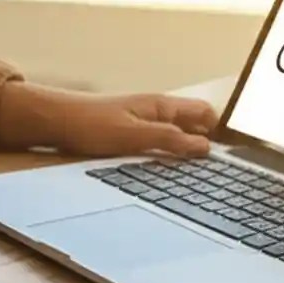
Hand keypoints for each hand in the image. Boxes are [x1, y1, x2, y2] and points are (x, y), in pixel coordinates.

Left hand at [0, 85, 219, 157]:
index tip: (230, 157)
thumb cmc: (90, 125)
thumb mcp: (133, 136)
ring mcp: (145, 121)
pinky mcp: (132, 133)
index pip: (206, 114)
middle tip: (218, 173)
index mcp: (162, 106)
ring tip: (198, 176)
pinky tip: (167, 173)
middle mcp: (158, 111)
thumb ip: (169, 140)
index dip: (220, 133)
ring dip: (188, 152)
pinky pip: (162, 143)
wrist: (53, 121)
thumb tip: (205, 147)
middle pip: (195, 125)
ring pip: (179, 136)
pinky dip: (170, 156)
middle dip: (208, 145)